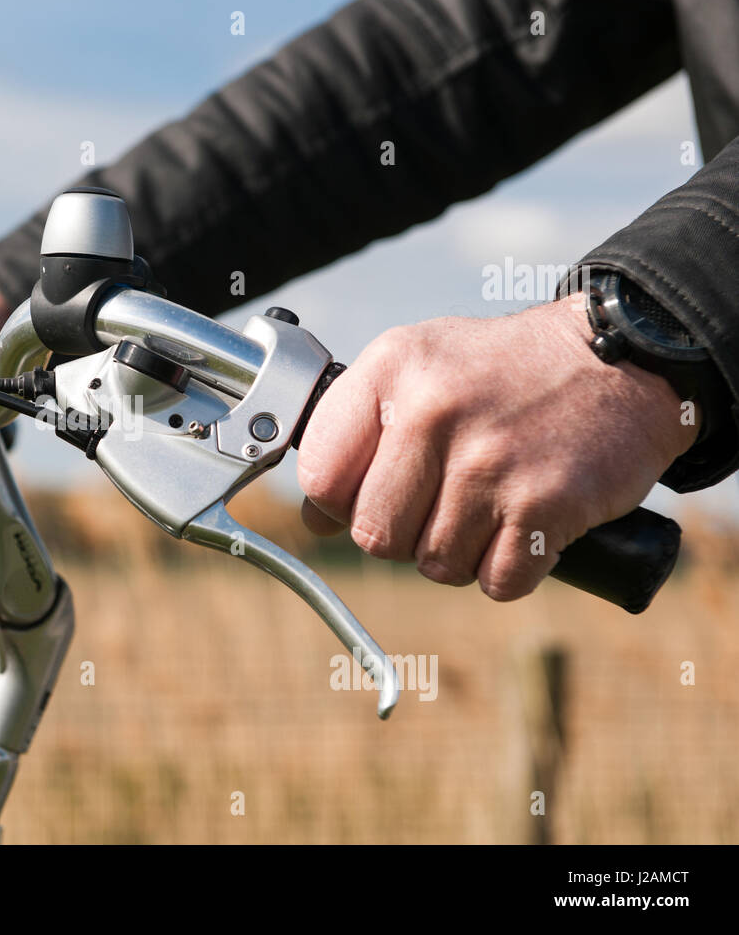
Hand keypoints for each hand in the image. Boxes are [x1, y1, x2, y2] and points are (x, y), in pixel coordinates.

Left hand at [296, 296, 696, 600]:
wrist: (622, 358)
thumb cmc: (503, 371)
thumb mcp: (416, 366)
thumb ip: (356, 432)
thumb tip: (316, 520)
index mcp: (391, 369)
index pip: (320, 478)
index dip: (338, 503)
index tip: (367, 495)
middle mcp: (434, 411)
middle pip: (375, 536)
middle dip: (403, 535)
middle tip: (438, 504)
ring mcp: (491, 461)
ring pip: (436, 565)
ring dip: (460, 552)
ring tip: (486, 504)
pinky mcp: (546, 504)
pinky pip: (497, 581)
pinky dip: (509, 569)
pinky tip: (522, 524)